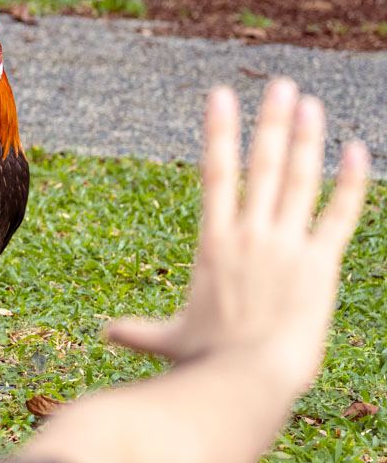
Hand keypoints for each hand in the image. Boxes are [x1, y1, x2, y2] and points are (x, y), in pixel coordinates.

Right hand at [107, 80, 369, 393]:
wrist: (247, 378)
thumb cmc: (205, 364)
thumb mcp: (169, 341)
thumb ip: (140, 332)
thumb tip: (105, 335)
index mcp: (214, 243)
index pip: (216, 173)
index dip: (220, 131)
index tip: (221, 95)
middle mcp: (250, 235)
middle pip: (262, 165)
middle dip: (270, 121)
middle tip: (278, 84)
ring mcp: (285, 247)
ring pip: (299, 180)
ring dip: (306, 139)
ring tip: (311, 103)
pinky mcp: (319, 265)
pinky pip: (339, 215)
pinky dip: (350, 183)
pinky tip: (357, 151)